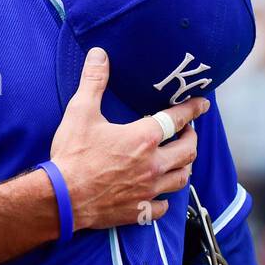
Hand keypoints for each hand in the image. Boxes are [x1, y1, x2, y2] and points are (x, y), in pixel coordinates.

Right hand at [49, 47, 208, 230]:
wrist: (61, 198)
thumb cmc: (73, 155)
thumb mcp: (81, 112)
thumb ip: (94, 81)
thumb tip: (100, 54)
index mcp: (144, 138)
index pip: (178, 119)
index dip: (193, 109)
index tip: (203, 104)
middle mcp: (153, 164)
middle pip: (188, 150)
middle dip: (192, 138)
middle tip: (189, 133)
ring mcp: (148, 190)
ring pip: (182, 178)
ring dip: (184, 166)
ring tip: (181, 160)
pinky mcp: (138, 210)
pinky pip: (162, 207)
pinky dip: (165, 200)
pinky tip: (161, 196)